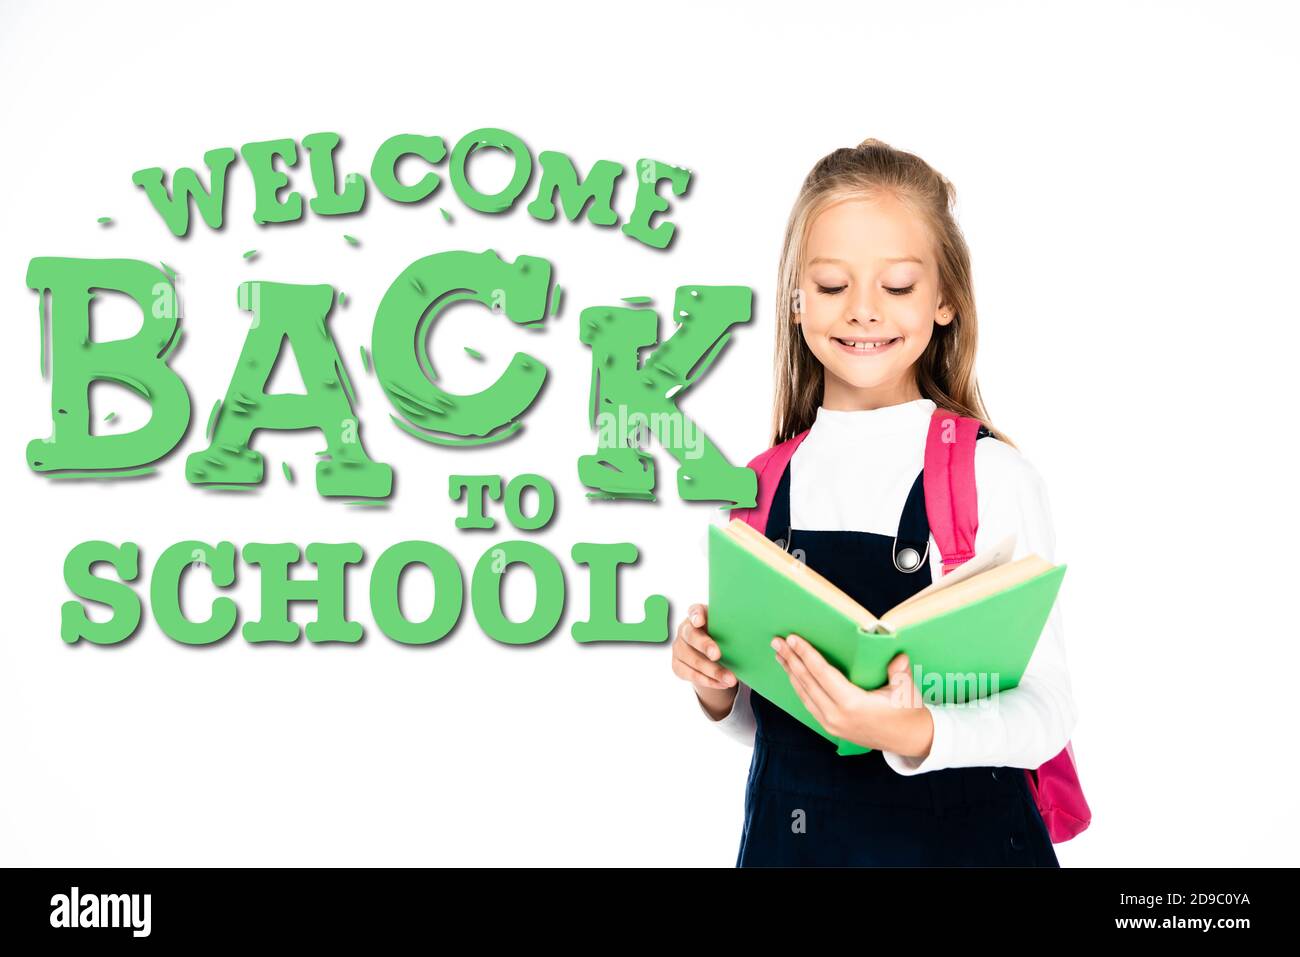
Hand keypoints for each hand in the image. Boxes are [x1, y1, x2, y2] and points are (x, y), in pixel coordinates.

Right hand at [672, 603, 738, 718]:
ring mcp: (679, 648)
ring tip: (731, 679)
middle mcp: (684, 629)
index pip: (694, 610)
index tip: (701, 620)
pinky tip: (723, 684)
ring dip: (712, 671)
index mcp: (698, 616)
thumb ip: (736, 625)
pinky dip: (709, 681)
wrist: (710, 655)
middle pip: (691, 636)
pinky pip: (692, 675)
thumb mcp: (729, 629)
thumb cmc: (724, 637)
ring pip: (692, 660)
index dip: (696, 615)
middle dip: (705, 645)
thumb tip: (764, 626)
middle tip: (717, 654)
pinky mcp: (677, 665)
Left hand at [772, 634, 933, 756]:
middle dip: (790, 660)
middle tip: (776, 641)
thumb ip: (899, 671)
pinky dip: (799, 687)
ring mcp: (832, 724)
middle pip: (807, 682)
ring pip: (804, 694)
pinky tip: (793, 675)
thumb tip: (898, 656)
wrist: (909, 739)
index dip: (806, 654)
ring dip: (791, 673)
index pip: (822, 673)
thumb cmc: (907, 711)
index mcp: (852, 704)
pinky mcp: (831, 728)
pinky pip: (809, 704)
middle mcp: (836, 716)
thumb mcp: (906, 689)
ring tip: (779, 655)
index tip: (792, 639)